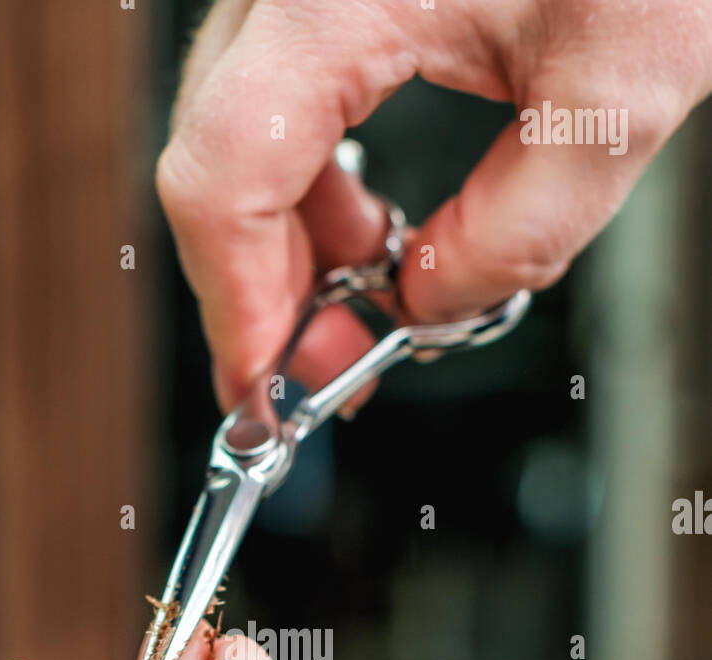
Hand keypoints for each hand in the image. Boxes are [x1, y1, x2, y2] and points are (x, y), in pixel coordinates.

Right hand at [157, 0, 711, 408]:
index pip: (228, 177)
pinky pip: (279, 98)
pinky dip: (310, 185)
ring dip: (288, 242)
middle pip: (217, 162)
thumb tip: (428, 306)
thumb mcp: (614, 99)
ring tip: (367, 300)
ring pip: (240, 135)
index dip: (237, 306)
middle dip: (264, 289)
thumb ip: (519, 232)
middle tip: (328, 369)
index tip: (268, 387)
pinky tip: (368, 231)